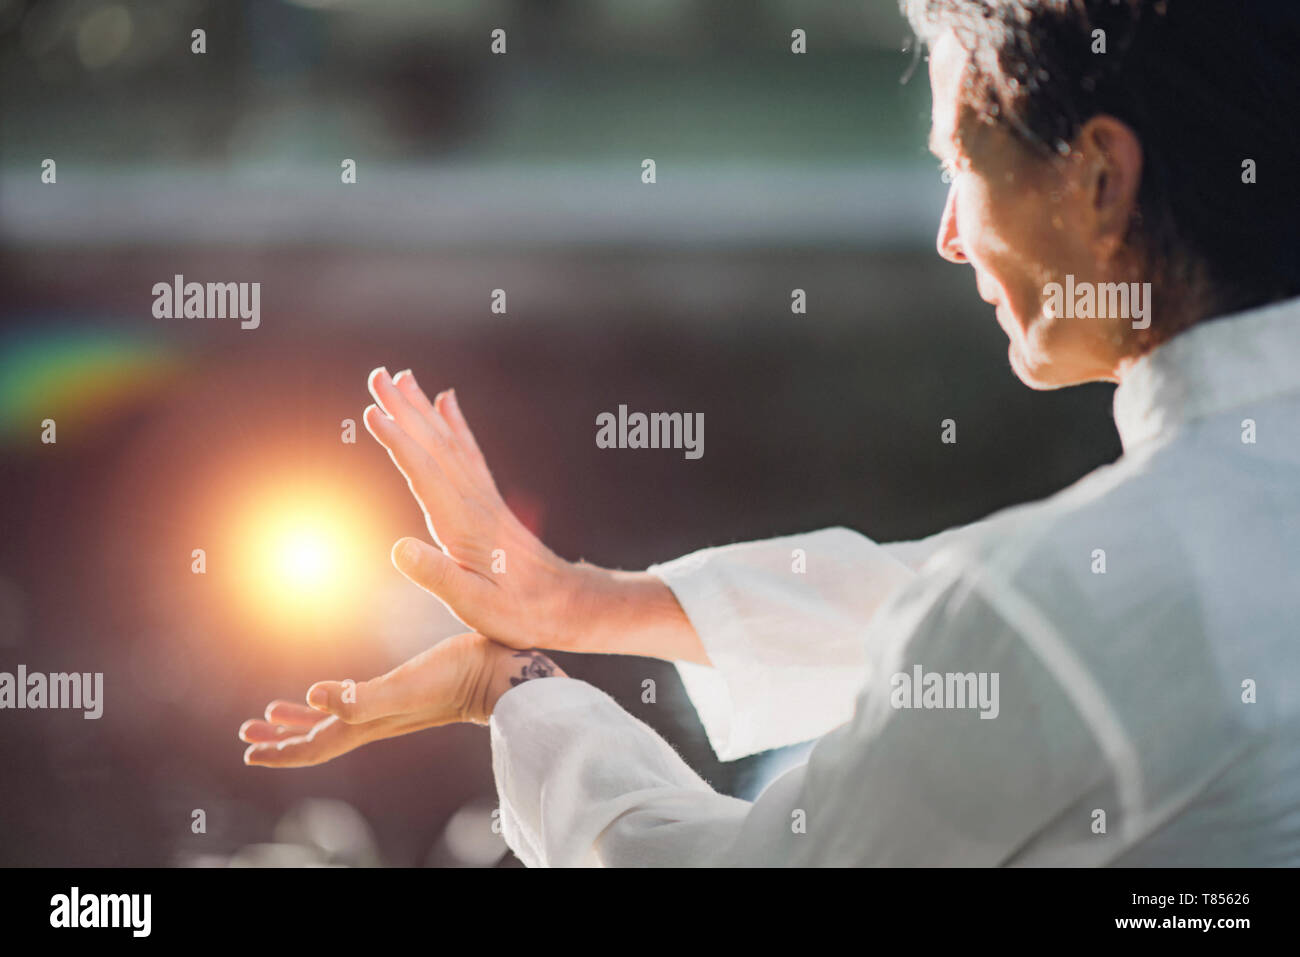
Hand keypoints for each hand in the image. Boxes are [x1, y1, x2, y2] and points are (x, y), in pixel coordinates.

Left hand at [239, 633, 564, 767]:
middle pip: (319, 740)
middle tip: (249, 730)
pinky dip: (335, 702)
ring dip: (303, 723)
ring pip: (335, 724)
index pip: (316, 747)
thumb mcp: (406, 685)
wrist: (500, 672)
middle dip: (282, 738)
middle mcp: (376, 721)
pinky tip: (334, 691)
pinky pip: (356, 704)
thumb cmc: (457, 675)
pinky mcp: (404, 694)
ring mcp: (390, 710)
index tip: (249, 749)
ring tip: (274, 714)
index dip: (281, 750)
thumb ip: (362, 697)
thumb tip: (314, 697)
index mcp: (370, 723)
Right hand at [363, 367, 585, 650]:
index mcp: (463, 525)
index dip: (398, 442)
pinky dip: (455, 423)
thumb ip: (436, 575)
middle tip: (376, 375)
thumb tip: (398, 548)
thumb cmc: (518, 612)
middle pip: (434, 445)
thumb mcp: (473, 605)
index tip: (372, 412)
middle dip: (403, 409)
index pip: (424, 473)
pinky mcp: (490, 501)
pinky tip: (446, 402)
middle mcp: (473, 502)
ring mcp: (483, 498)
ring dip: (423, 409)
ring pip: (449, 442)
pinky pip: (469, 452)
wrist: (567, 606)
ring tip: (401, 377)